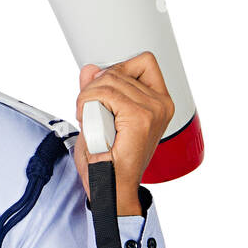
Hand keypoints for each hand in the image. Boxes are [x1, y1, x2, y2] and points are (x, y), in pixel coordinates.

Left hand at [73, 51, 174, 215]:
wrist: (109, 187)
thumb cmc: (107, 158)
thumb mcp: (99, 115)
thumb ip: (97, 90)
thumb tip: (90, 69)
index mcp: (158, 102)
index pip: (143, 61)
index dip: (116, 70)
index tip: (104, 92)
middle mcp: (160, 104)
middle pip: (118, 69)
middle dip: (94, 87)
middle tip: (88, 112)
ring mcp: (153, 110)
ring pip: (108, 80)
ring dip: (87, 98)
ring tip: (89, 120)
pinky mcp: (140, 117)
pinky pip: (104, 93)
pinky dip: (87, 103)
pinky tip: (89, 121)